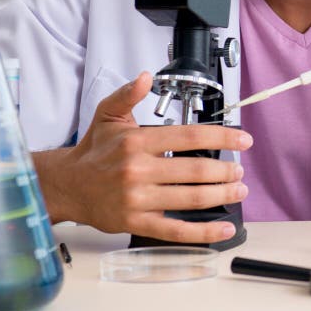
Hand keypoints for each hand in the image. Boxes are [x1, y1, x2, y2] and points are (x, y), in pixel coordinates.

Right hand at [54, 72, 251, 243]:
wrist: (68, 186)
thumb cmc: (94, 150)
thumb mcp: (108, 115)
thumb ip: (128, 94)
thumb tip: (145, 77)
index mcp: (137, 142)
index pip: (189, 136)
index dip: (221, 137)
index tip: (243, 139)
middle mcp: (138, 170)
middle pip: (194, 170)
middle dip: (225, 171)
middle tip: (240, 170)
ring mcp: (138, 199)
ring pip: (190, 198)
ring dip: (221, 194)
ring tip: (238, 189)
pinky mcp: (136, 223)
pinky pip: (176, 231)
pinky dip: (203, 233)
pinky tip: (223, 228)